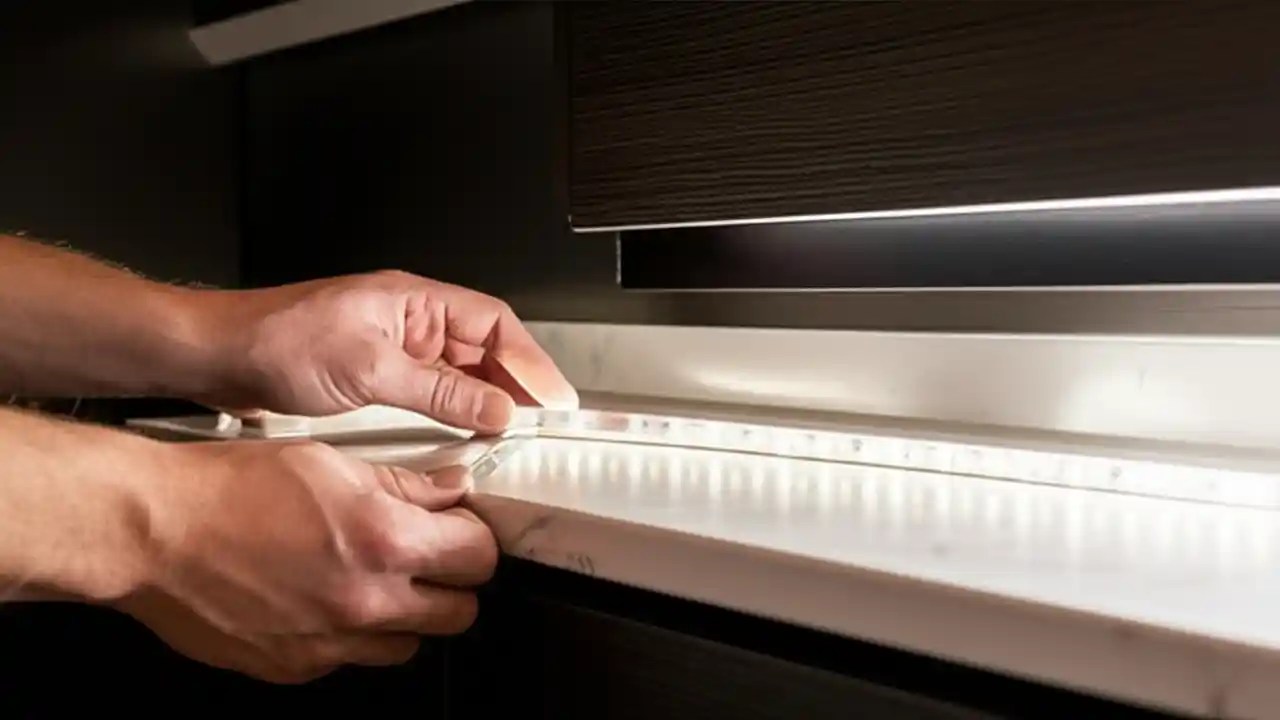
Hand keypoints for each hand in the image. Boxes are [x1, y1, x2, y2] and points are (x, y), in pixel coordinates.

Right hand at [118, 439, 496, 683]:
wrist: (153, 531)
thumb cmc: (229, 487)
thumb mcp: (330, 461)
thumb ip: (405, 483)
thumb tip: (450, 489)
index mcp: (386, 541)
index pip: (479, 558)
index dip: (474, 538)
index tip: (461, 528)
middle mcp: (367, 602)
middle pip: (459, 612)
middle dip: (452, 582)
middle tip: (428, 555)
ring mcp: (332, 643)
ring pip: (409, 644)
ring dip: (406, 613)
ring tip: (373, 577)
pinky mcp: (297, 666)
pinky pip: (352, 659)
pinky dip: (352, 634)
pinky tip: (325, 596)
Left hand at [207, 270, 577, 432]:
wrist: (216, 356)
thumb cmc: (277, 341)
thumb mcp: (369, 370)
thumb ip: (440, 391)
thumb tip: (495, 410)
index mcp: (415, 301)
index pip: (495, 323)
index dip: (531, 361)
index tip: (554, 397)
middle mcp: (410, 320)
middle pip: (486, 347)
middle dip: (518, 382)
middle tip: (544, 421)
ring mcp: (394, 347)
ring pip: (463, 371)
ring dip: (490, 400)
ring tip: (514, 432)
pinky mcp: (376, 374)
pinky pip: (434, 390)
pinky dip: (457, 411)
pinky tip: (466, 434)